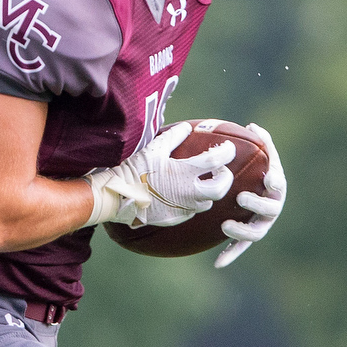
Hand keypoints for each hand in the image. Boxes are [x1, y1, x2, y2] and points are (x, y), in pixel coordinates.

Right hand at [84, 122, 234, 227]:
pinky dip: (195, 202)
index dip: (226, 152)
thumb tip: (187, 127)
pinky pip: (193, 211)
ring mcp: (184, 208)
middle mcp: (189, 193)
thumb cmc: (135, 170)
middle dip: (226, 177)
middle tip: (220, 170)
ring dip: (210, 191)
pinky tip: (186, 195)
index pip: (216, 160)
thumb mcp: (154, 148)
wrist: (118, 198)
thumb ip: (174, 137)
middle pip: (221, 188)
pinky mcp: (176, 219)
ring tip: (203, 182)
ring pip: (208, 202)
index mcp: (185, 172)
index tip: (228, 148)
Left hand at [215, 122, 285, 267]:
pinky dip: (229, 255)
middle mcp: (270, 208)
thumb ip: (260, 141)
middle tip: (240, 197)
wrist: (248, 190)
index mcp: (275, 187)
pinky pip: (238, 248)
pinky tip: (217, 264)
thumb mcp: (260, 156)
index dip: (274, 181)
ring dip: (242, 231)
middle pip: (268, 209)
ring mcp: (259, 224)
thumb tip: (252, 126)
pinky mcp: (245, 237)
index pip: (278, 184)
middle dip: (256, 204)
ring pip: (255, 233)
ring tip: (226, 225)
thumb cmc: (256, 170)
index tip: (267, 177)